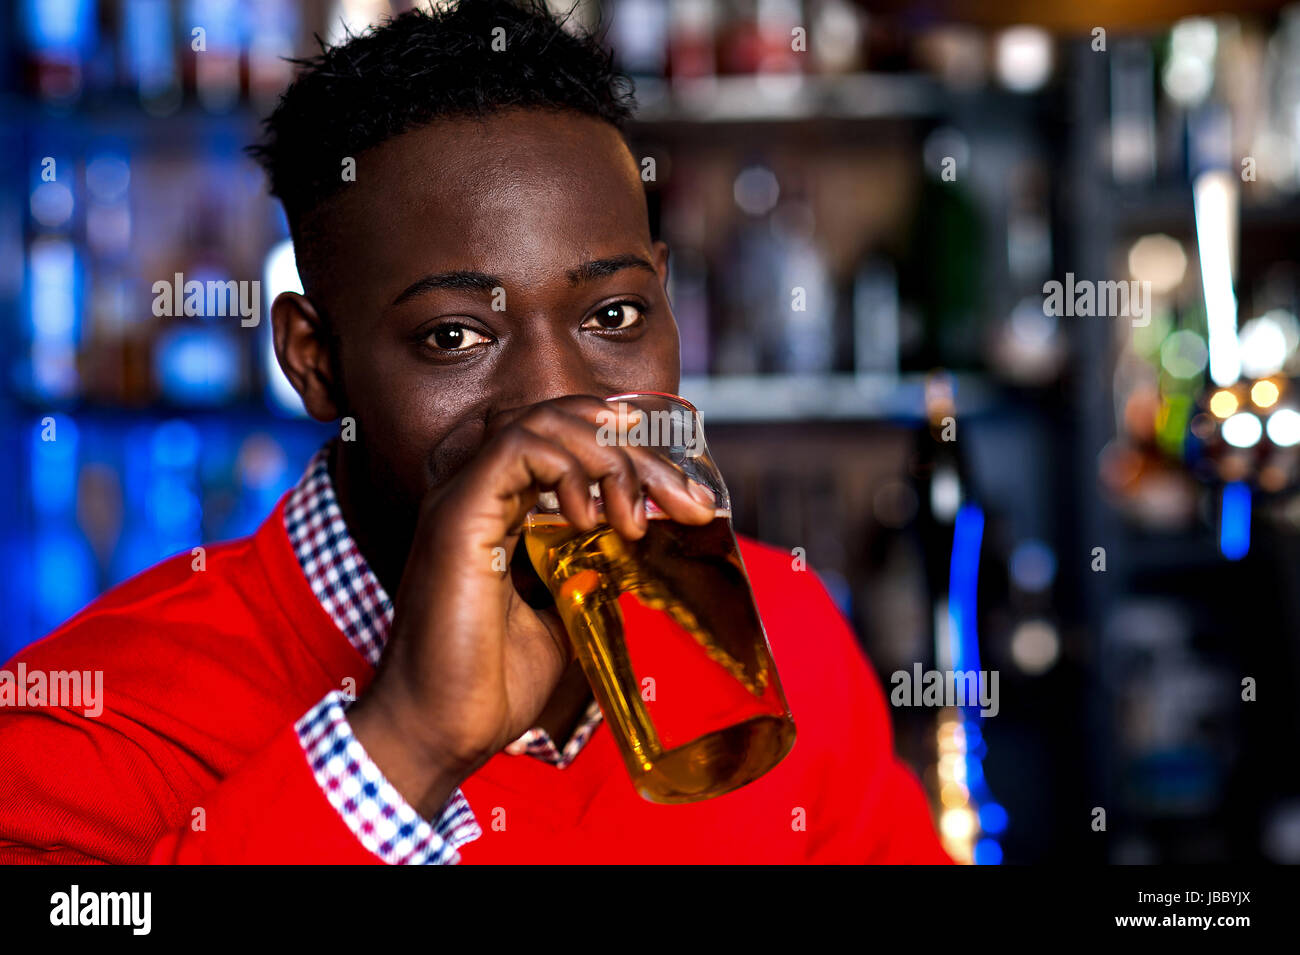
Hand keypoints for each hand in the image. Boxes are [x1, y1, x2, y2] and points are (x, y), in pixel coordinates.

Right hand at [345, 395, 716, 817]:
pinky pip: (518, 446)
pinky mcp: (459, 513)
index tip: (688, 503)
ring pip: (544, 420)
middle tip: (687, 504)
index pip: (573, 442)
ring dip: (610, 457)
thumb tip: (643, 555)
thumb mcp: (567, 615)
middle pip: (568, 421)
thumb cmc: (493, 683)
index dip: (636, 457)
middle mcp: (480, 490)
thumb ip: (594, 573)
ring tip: (636, 518)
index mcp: (503, 508)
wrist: (445, 730)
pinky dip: (569, 468)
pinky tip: (592, 519)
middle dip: (640, 452)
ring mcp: (465, 496)